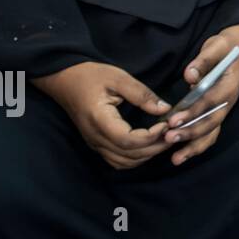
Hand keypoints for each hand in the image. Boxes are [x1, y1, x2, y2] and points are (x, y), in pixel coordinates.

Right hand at [32, 62, 172, 169]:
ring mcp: (94, 143)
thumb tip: (165, 109)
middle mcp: (95, 138)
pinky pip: (117, 160)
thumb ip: (142, 94)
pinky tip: (148, 145)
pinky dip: (135, 158)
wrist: (64, 80)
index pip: (128, 140)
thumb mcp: (119, 78)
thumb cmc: (90, 76)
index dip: (151, 137)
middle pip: (129, 155)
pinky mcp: (96, 144)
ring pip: (124, 162)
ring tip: (164, 139)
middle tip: (174, 133)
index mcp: (99, 120)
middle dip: (155, 148)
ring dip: (146, 155)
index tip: (166, 124)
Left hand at [164, 24, 238, 165]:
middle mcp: (229, 101)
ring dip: (194, 146)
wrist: (237, 48)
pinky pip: (209, 133)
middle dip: (191, 133)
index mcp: (229, 85)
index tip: (173, 121)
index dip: (192, 112)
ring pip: (211, 132)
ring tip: (176, 158)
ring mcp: (223, 109)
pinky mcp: (216, 113)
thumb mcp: (215, 47)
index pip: (210, 101)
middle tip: (169, 139)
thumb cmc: (224, 46)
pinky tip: (181, 154)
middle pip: (212, 122)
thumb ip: (203, 61)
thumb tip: (189, 75)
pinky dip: (196, 145)